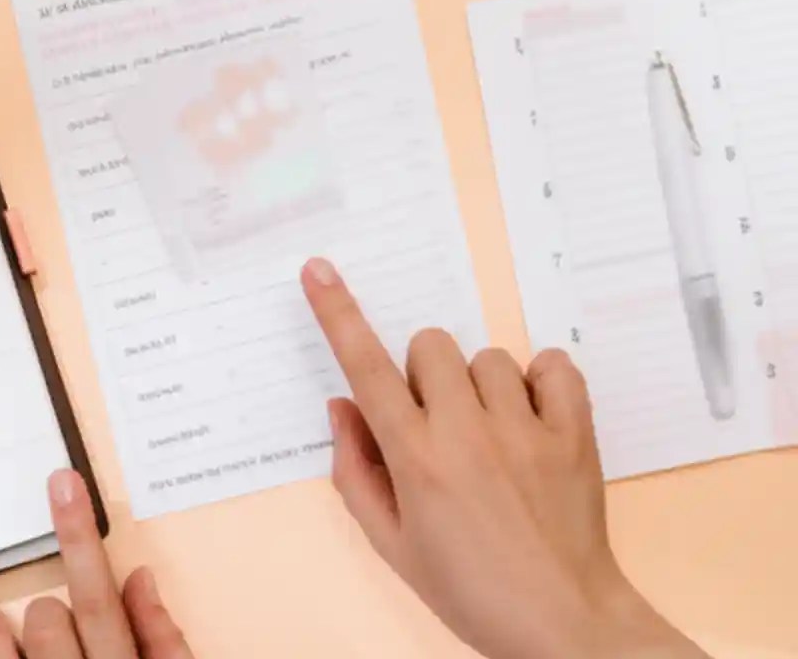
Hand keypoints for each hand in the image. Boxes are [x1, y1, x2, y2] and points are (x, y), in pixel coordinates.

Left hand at [0, 469, 193, 658]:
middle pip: (58, 613)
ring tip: (43, 625)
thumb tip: (141, 578)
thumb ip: (164, 641)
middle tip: (64, 617)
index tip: (65, 482)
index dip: (80, 537)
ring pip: (32, 630)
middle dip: (60, 605)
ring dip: (39, 619)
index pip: (100, 598)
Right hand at [301, 258, 708, 658]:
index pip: (366, 369)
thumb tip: (343, 406)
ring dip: (479, 384)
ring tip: (490, 432)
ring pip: (487, 355)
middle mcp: (467, 432)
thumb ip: (356, 470)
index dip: (338, 314)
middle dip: (424, 374)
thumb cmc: (466, 587)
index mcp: (415, 459)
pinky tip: (531, 415)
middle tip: (437, 421)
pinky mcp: (573, 432)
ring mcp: (525, 428)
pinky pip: (553, 364)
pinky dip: (540, 379)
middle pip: (431, 346)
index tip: (319, 271)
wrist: (558, 621)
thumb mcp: (390, 543)